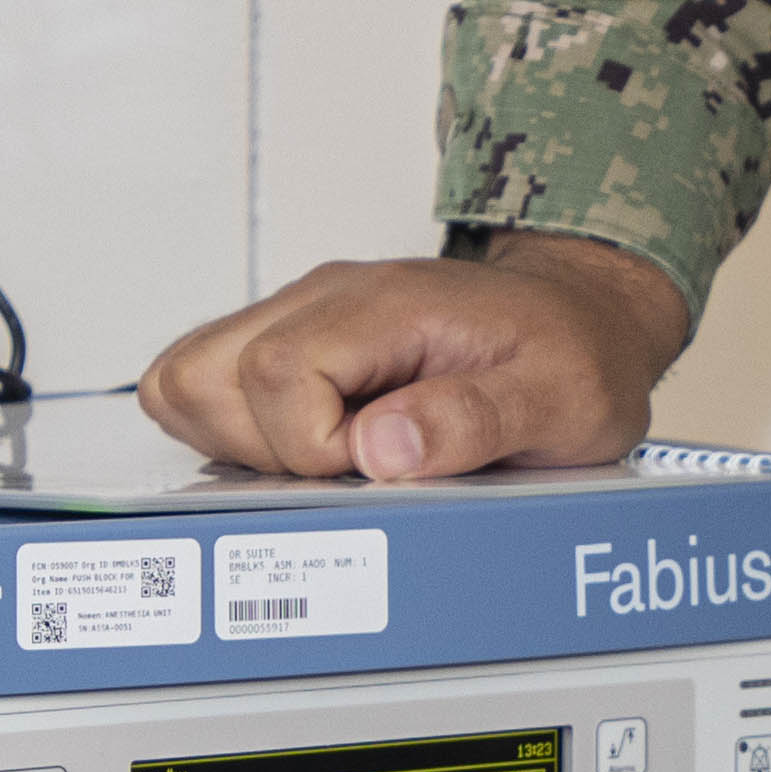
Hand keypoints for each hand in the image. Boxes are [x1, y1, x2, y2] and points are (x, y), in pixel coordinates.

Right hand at [139, 235, 686, 481]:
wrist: (583, 319)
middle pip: (200, 376)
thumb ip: (475, 422)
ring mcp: (299, 318)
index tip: (378, 469)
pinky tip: (311, 454)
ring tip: (327, 464)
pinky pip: (209, 390)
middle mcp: (323, 299)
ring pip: (187, 382)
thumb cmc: (574, 357)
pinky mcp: (291, 344)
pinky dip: (238, 437)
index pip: (275, 375)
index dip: (313, 450)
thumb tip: (380, 448)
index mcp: (385, 305)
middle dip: (259, 455)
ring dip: (238, 446)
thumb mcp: (563, 400)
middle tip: (346, 472)